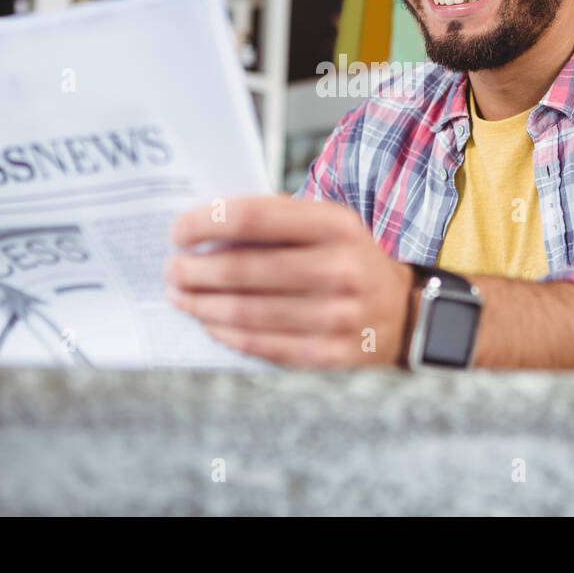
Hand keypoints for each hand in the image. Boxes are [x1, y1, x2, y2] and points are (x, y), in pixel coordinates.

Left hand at [163, 196, 414, 367]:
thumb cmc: (347, 259)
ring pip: (248, 312)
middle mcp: (340, 268)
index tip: (178, 231)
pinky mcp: (329, 354)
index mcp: (335, 224)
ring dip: (203, 305)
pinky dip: (227, 334)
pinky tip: (210, 324)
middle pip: (245, 270)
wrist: (402, 311)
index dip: (207, 223)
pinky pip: (262, 345)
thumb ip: (274, 221)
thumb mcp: (326, 224)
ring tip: (181, 297)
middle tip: (171, 270)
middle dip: (196, 271)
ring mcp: (337, 315)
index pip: (255, 218)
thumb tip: (203, 230)